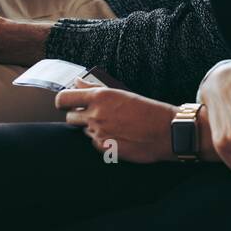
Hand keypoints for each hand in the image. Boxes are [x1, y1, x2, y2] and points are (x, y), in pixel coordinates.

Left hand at [55, 81, 178, 163]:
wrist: (167, 131)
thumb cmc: (149, 110)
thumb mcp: (122, 93)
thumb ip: (94, 89)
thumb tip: (77, 82)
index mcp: (100, 96)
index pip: (63, 99)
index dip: (63, 102)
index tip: (68, 104)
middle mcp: (96, 115)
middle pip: (70, 117)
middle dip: (79, 117)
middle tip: (96, 115)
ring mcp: (99, 133)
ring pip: (85, 131)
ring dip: (94, 128)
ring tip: (116, 125)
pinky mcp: (105, 149)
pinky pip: (95, 144)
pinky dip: (104, 140)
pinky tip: (120, 136)